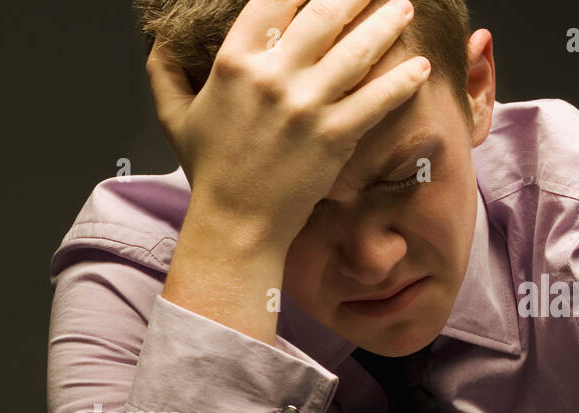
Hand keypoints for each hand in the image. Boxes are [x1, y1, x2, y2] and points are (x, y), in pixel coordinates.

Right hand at [145, 0, 430, 248]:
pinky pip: (377, 97)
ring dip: (387, 21)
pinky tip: (418, 66)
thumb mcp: (175, 118)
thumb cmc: (209, 171)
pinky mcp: (334, 136)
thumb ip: (165, 72)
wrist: (234, 226)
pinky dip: (403, 79)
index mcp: (234, 62)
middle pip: (326, 11)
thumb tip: (159, 39)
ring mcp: (306, 106)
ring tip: (403, 7)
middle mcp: (272, 77)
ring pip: (358, 48)